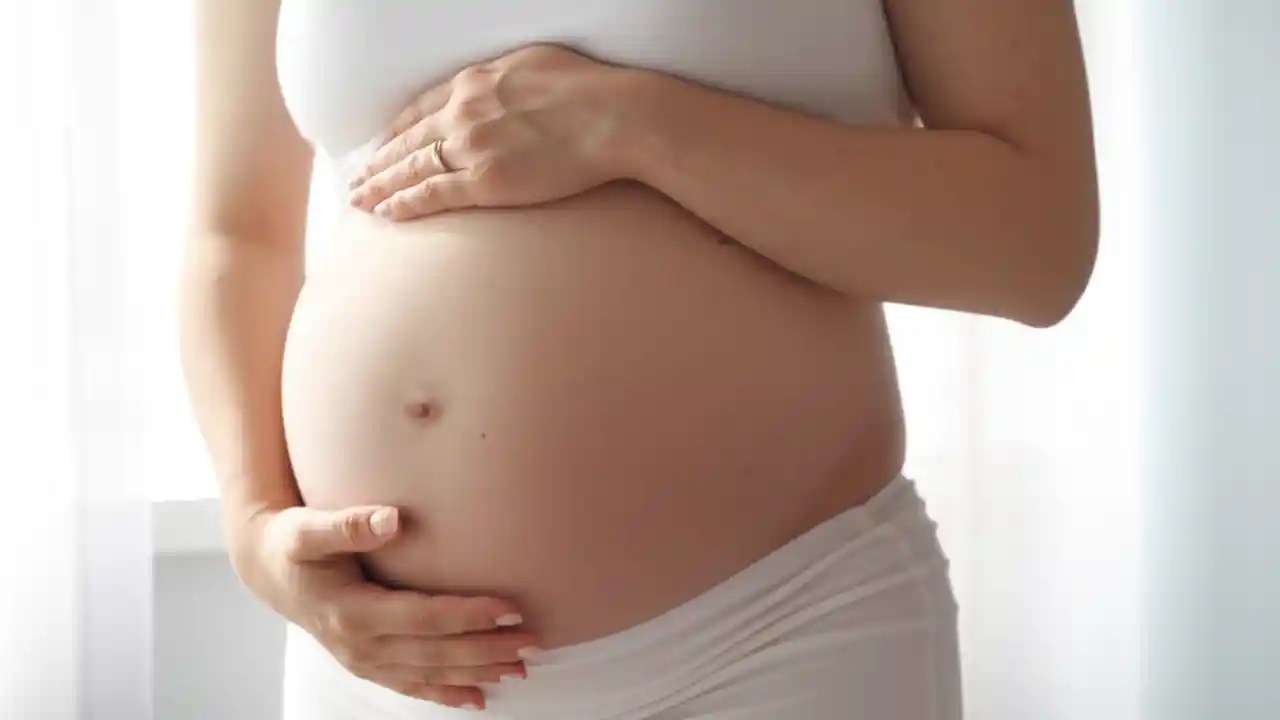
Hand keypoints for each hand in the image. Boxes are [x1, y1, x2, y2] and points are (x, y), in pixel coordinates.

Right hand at [228, 504, 540, 711]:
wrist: (269, 573)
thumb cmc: (293, 544)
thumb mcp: (309, 529)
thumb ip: (349, 524)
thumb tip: (391, 519)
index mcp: (351, 613)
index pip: (422, 617)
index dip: (467, 614)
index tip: (508, 608)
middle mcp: (360, 646)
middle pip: (435, 652)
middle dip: (487, 649)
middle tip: (532, 641)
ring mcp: (365, 661)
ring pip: (430, 674)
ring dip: (477, 673)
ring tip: (521, 668)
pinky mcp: (369, 665)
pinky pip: (413, 686)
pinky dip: (447, 693)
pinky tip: (479, 697)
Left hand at [347, 43, 633, 220]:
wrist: (613, 117)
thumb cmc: (588, 88)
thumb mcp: (535, 62)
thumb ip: (505, 77)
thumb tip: (501, 85)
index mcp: (474, 82)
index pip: (421, 108)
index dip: (398, 129)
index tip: (385, 143)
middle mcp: (463, 112)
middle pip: (408, 141)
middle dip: (379, 162)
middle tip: (357, 179)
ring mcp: (471, 148)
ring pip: (411, 169)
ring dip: (381, 186)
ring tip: (360, 199)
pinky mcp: (486, 182)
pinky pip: (433, 195)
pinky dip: (405, 204)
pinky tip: (386, 213)